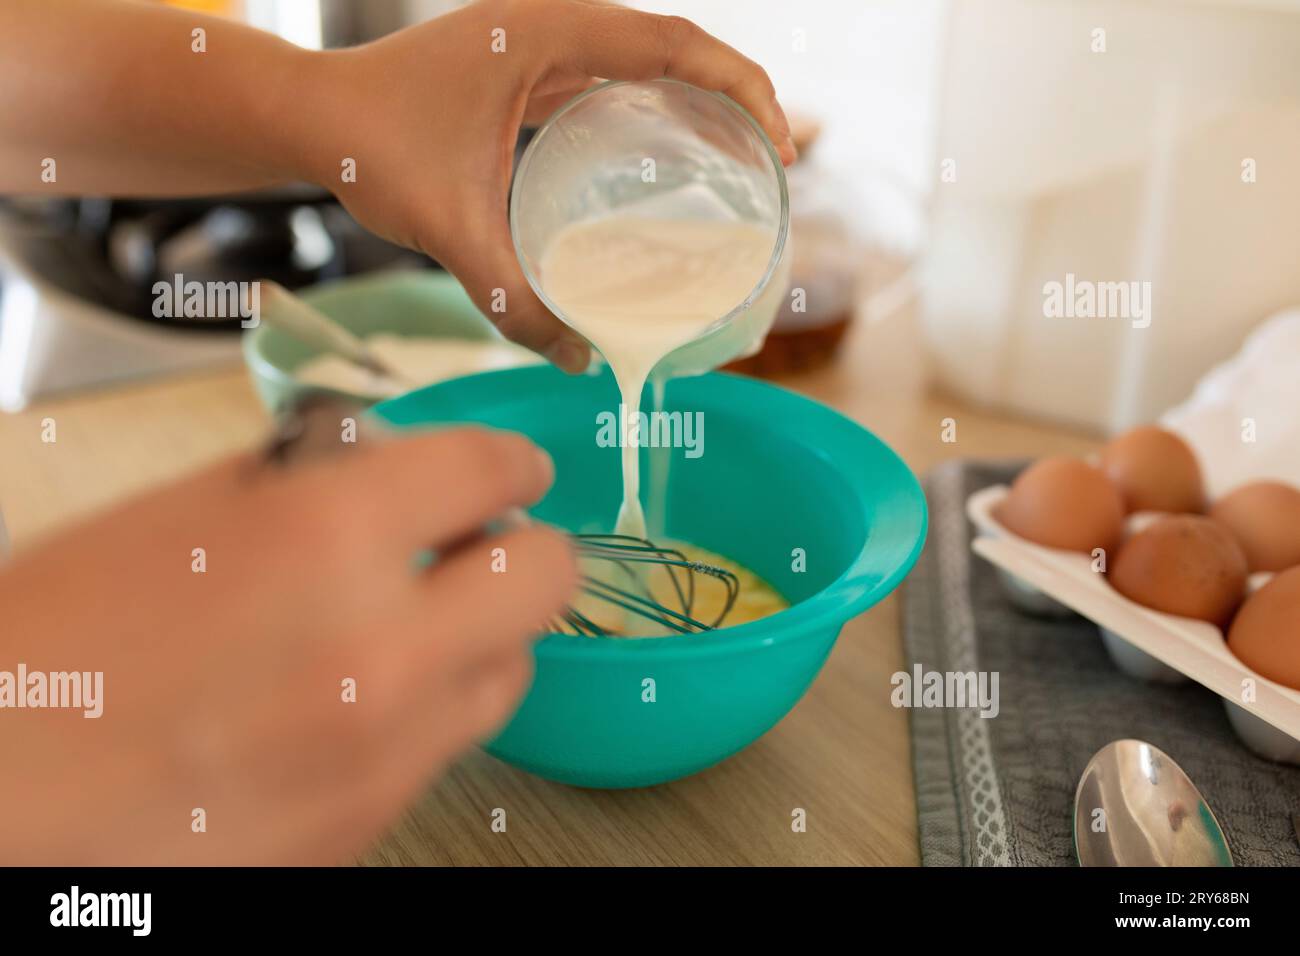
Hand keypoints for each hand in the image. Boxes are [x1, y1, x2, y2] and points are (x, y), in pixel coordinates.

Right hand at [0, 428, 575, 863]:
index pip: (484, 470)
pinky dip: (423, 714)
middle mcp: (377, 649)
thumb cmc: (46, 655)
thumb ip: (302, 482)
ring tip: (415, 631)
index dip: (510, 462)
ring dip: (478, 638)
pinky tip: (357, 703)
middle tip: (478, 548)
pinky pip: (444, 751)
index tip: (515, 473)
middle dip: (519, 550)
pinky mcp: (366, 825)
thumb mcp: (175, 518)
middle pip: (545, 578)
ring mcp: (383, 751)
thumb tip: (378, 467)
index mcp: (320, 538)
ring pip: (509, 674)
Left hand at [293, 0, 796, 371]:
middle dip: (739, 94)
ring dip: (702, 97)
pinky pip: (614, 76)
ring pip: (648, 56)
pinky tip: (671, 158)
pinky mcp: (529, 66)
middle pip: (676, 45)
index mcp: (547, 34)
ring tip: (742, 160)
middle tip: (777, 163)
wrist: (310, 114)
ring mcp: (541, 42)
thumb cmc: (369, 148)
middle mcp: (553, 25)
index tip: (779, 145)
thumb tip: (579, 358)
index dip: (741, 87)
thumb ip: (512, 296)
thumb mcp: (449, 226)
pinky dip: (657, 107)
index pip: (673, 42)